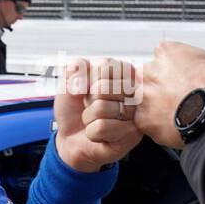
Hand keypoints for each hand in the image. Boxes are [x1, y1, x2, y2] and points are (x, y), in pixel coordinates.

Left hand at [54, 58, 142, 172]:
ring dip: (88, 117)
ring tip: (96, 120)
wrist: (71, 138)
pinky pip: (101, 128)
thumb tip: (83, 83)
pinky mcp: (132, 135)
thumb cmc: (75, 109)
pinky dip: (92, 132)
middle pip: (103, 87)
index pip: (106, 65)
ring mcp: (135, 114)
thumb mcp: (69, 82)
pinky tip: (100, 135)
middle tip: (92, 107)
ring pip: (101, 108)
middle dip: (88, 100)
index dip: (89, 79)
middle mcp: (134, 92)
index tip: (89, 88)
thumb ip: (75, 69)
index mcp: (123, 73)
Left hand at [135, 42, 204, 147]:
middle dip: (158, 87)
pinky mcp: (142, 118)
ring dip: (154, 106)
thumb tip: (204, 68)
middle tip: (175, 98)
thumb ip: (201, 62)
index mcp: (167, 52)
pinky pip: (144, 121)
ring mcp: (144, 94)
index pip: (161, 57)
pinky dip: (155, 125)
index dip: (171, 70)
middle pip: (147, 77)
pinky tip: (170, 126)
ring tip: (173, 114)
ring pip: (143, 99)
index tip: (178, 79)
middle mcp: (150, 70)